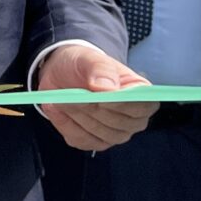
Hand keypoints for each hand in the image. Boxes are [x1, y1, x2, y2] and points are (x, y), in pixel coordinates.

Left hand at [36, 45, 155, 150]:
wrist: (62, 74)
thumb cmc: (82, 65)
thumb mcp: (89, 58)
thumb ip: (101, 70)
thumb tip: (109, 89)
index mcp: (140, 92)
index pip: (144, 106)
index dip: (122, 105)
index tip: (100, 98)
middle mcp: (134, 117)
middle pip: (119, 124)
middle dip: (91, 109)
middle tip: (71, 95)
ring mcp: (116, 133)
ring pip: (100, 134)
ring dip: (77, 116)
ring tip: (61, 99)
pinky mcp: (95, 141)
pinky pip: (82, 141)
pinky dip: (65, 125)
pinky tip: (56, 109)